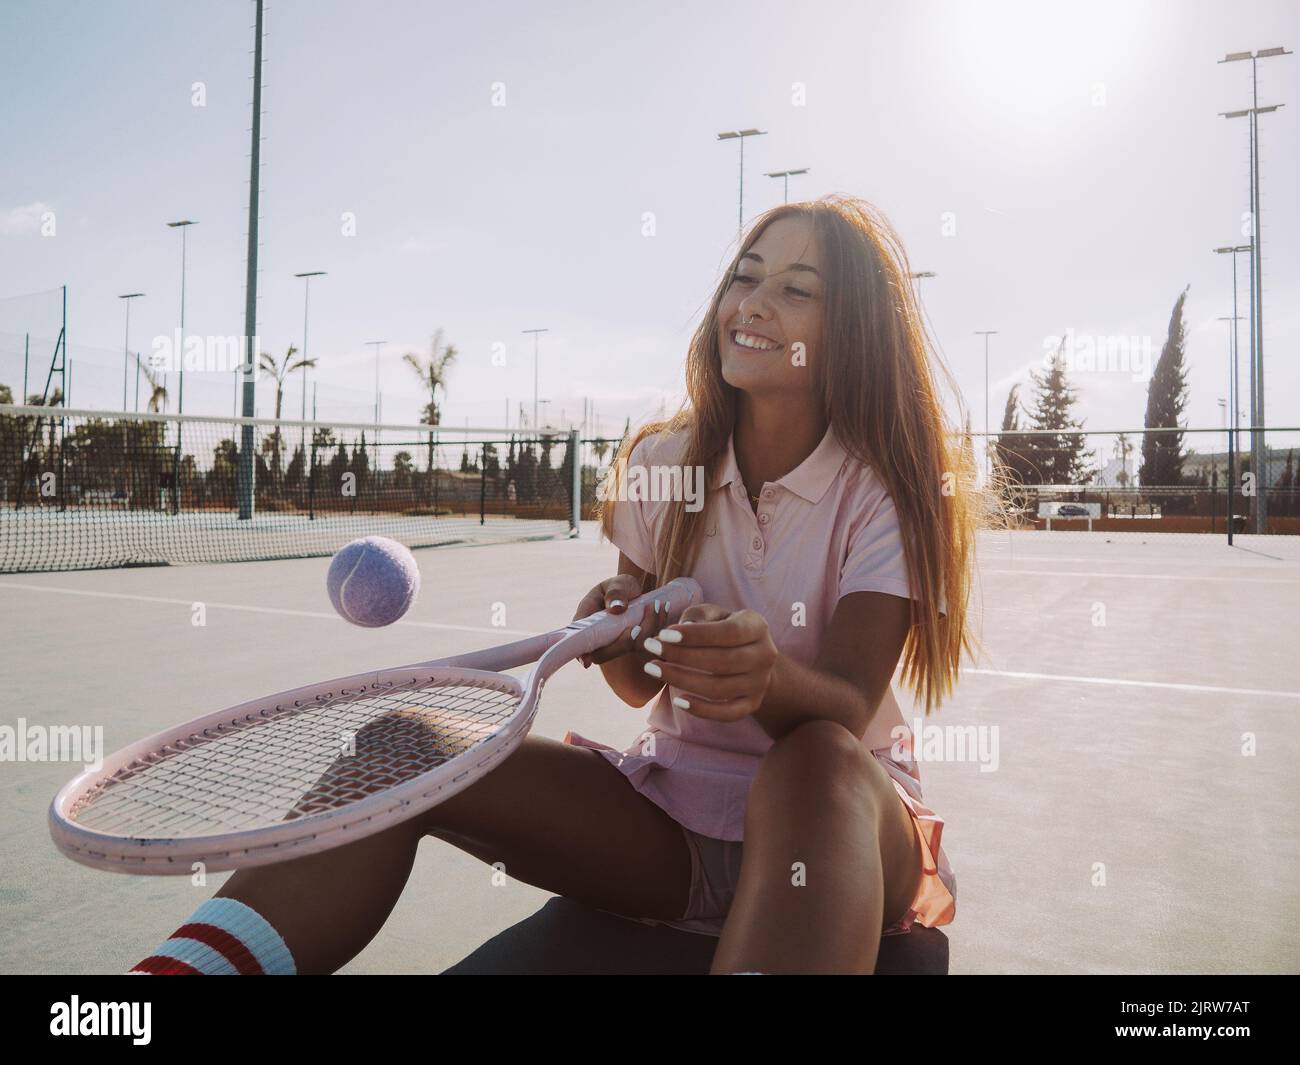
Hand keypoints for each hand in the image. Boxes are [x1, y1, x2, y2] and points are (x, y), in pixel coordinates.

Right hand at [570, 575, 675, 668]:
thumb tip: (617, 608)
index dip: (581, 655)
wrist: (636, 592)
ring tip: (657, 604)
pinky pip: (649, 643)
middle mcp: (601, 639)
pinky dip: (658, 626)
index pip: (579, 644)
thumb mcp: (615, 584)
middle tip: (639, 623)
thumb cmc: (619, 587)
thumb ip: (615, 593)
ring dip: (648, 628)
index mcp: (587, 623)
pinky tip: (664, 608)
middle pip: (607, 653)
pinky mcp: (638, 644)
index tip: (587, 659)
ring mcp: (621, 644)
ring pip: (632, 648)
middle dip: (625, 641)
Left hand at [638, 604, 776, 721]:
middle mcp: (764, 655)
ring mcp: (760, 682)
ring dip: (681, 680)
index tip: (664, 634)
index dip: (695, 635)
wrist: (754, 656)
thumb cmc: (725, 629)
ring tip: (652, 669)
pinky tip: (678, 701)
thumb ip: (697, 617)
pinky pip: (727, 714)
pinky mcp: (752, 704)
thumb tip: (674, 635)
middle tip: (650, 648)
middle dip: (681, 656)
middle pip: (721, 662)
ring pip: (719, 688)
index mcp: (757, 626)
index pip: (728, 632)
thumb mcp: (715, 614)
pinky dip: (702, 711)